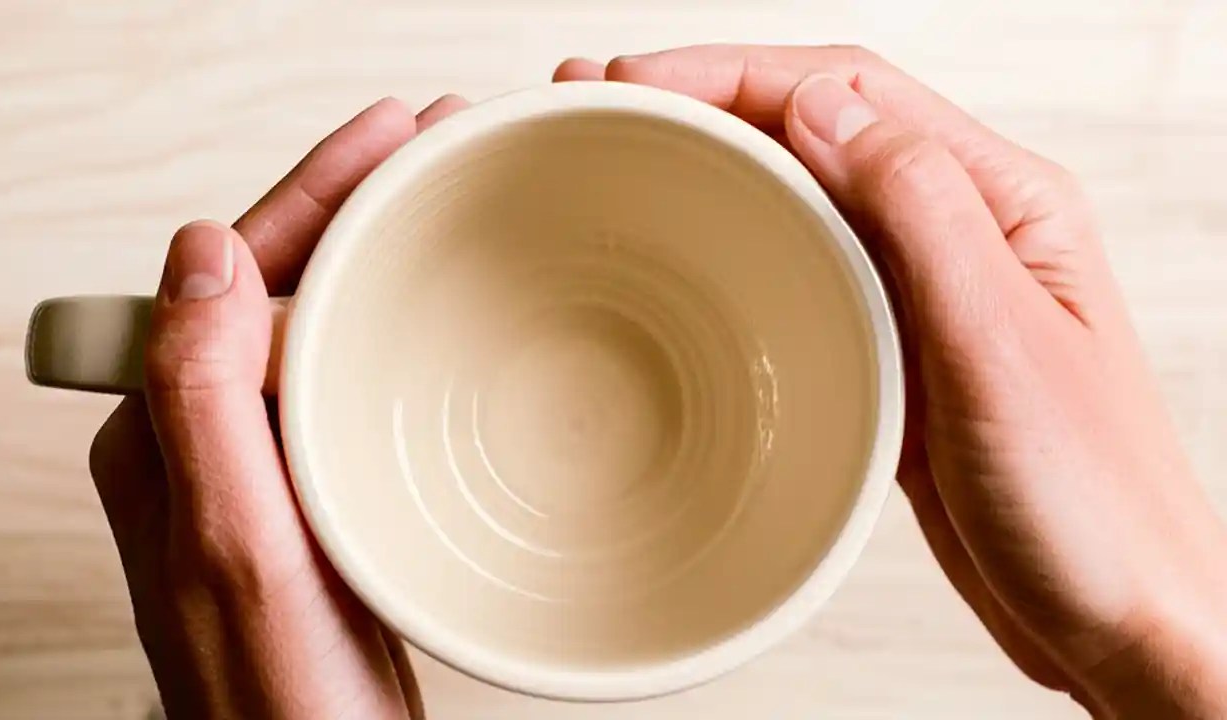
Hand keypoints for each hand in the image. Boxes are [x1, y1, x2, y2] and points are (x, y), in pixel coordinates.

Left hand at [88, 94, 468, 719]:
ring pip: (321, 325)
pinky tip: (445, 315)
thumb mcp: (236, 546)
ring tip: (450, 203)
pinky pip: (352, 380)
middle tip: (442, 146)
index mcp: (167, 439)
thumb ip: (202, 400)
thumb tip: (201, 250)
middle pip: (279, 285)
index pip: (230, 277)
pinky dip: (400, 329)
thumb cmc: (278, 702)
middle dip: (358, 206)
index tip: (389, 134)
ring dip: (383, 257)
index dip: (311, 193)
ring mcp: (267, 468)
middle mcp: (208, 443)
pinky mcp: (321, 495)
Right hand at [554, 47, 1226, 716]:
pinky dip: (743, 248)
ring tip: (631, 155)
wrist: (1118, 620)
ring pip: (806, 199)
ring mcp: (924, 296)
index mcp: (1006, 203)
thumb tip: (823, 106)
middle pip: (819, 130)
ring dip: (718, 167)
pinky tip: (697, 254)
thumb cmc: (1094, 503)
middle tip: (603, 101)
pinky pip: (808, 276)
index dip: (735, 72)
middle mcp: (963, 234)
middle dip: (706, 103)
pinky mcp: (894, 358)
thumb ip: (920, 210)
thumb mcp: (1003, 341)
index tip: (638, 80)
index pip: (855, 93)